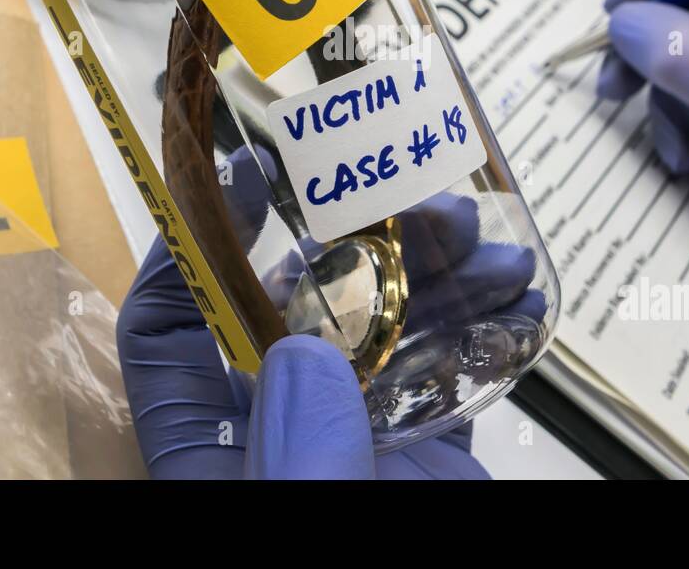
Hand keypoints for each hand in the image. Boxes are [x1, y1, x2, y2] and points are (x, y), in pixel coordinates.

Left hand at [116, 149, 492, 477]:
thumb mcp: (303, 512)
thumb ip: (298, 448)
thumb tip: (304, 350)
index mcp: (217, 443)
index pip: (168, 331)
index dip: (192, 245)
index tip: (247, 176)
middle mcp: (283, 423)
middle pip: (295, 299)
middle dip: (360, 232)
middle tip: (420, 198)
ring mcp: (357, 431)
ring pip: (382, 321)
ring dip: (437, 265)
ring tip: (484, 242)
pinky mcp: (428, 443)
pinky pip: (451, 365)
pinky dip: (487, 321)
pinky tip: (520, 291)